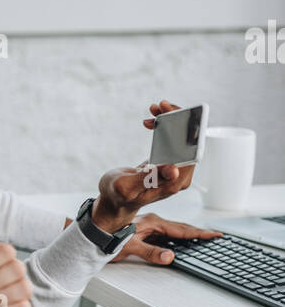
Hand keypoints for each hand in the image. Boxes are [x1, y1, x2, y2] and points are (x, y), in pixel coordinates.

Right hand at [91, 97, 200, 231]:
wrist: (114, 199)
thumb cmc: (118, 195)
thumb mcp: (126, 187)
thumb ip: (148, 179)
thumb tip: (174, 170)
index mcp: (173, 183)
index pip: (192, 152)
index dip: (187, 130)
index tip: (173, 114)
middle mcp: (179, 176)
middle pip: (190, 142)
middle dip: (178, 119)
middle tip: (160, 106)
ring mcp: (175, 169)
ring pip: (183, 139)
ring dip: (171, 120)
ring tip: (154, 110)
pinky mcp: (168, 162)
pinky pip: (174, 142)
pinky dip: (165, 128)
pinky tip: (151, 122)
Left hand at [111, 212, 221, 265]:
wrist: (93, 234)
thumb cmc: (108, 238)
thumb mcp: (130, 248)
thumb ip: (151, 253)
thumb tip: (169, 257)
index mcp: (153, 223)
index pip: (182, 230)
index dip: (200, 233)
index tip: (215, 234)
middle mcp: (153, 222)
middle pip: (181, 229)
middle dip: (199, 233)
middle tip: (216, 236)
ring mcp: (150, 226)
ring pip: (174, 231)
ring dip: (189, 235)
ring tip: (204, 238)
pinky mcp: (146, 231)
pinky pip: (166, 235)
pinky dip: (177, 238)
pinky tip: (182, 243)